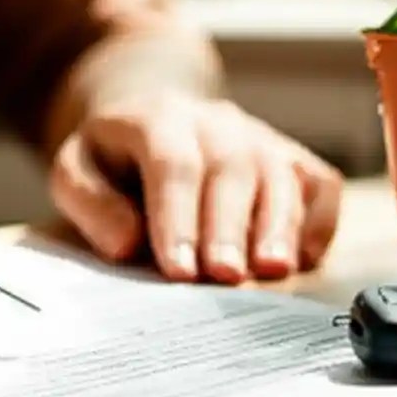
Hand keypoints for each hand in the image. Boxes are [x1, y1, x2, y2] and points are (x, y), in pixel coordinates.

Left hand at [49, 93, 342, 282]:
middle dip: (229, 227)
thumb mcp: (76, 173)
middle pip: (231, 169)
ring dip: (279, 227)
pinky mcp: (294, 160)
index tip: (178, 270)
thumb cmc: (115, 163)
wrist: (156, 123)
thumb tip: (128, 241)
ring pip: (280, 175)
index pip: (173, 165)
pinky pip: (319, 184)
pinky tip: (303, 260)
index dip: (178, 219)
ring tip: (272, 272)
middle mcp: (217, 122)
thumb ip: (88, 202)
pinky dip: (319, 222)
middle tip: (225, 277)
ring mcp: (261, 138)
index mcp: (158, 119)